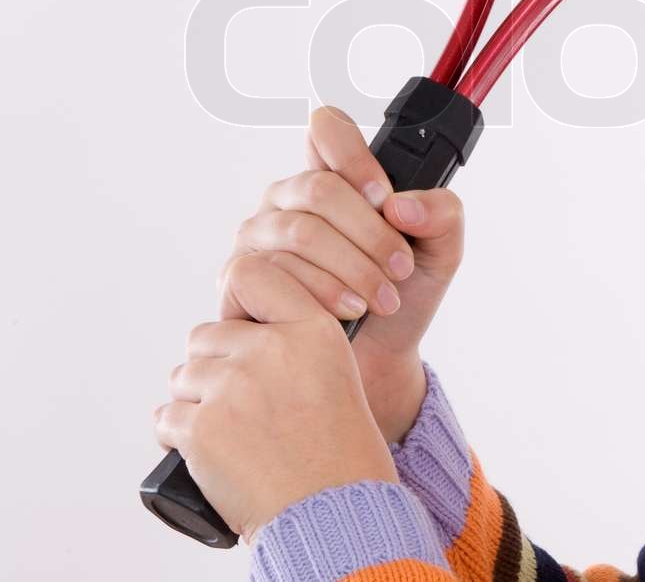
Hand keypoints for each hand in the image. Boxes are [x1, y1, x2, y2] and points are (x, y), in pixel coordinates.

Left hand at [155, 251, 399, 545]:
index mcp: (313, 329)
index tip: (243, 323)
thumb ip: (292, 340)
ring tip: (233, 432)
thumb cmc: (338, 448)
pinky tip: (213, 453)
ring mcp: (233, 387)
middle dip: (215, 365)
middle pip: (207, 335)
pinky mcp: (202, 427)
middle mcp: (272, 348)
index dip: (237, 299)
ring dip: (197, 402)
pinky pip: (166, 418)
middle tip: (243, 402)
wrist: (334, 509)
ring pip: (183, 377)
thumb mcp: (335, 371)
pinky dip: (181, 437)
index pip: (250, 274)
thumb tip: (234, 327)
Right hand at [221, 105, 467, 441]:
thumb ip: (442, 214)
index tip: (387, 198)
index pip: (327, 130)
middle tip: (402, 268)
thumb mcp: (442, 252)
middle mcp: (287, 200)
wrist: (378, 360)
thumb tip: (401, 205)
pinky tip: (346, 314)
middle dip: (371, 233)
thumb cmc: (403, 295)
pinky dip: (319, 295)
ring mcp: (258, 237)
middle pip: (320, 189)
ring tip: (384, 298)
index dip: (355, 156)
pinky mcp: (240, 279)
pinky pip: (270, 273)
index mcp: (332, 176)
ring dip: (352, 269)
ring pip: (299, 232)